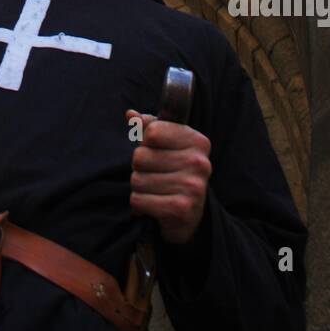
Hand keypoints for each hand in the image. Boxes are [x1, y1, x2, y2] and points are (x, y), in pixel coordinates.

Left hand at [126, 108, 211, 245]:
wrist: (190, 216)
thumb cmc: (174, 172)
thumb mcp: (167, 146)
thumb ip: (149, 127)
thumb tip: (130, 114)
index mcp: (197, 141)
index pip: (152, 131)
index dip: (146, 143)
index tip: (157, 152)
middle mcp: (199, 162)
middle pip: (140, 156)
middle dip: (140, 168)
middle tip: (155, 176)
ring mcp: (192, 186)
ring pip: (137, 179)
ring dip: (139, 187)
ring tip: (155, 191)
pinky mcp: (181, 208)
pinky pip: (138, 200)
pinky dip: (139, 204)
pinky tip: (154, 204)